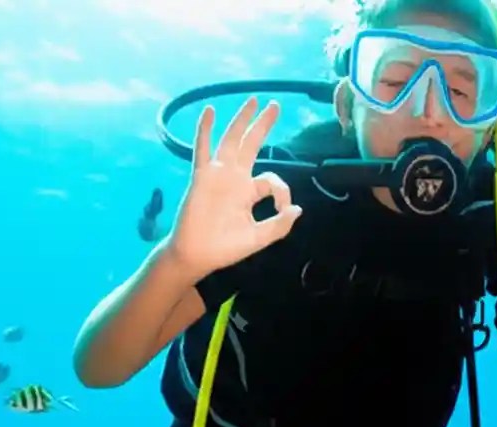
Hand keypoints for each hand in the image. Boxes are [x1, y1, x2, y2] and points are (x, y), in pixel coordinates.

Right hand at [162, 96, 301, 278]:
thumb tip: (298, 209)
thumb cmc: (225, 248)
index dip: (283, 191)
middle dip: (263, 125)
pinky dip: (204, 130)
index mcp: (249, 191)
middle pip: (252, 145)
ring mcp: (218, 175)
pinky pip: (202, 149)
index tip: (283, 209)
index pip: (271, 179)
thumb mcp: (259, 238)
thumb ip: (280, 225)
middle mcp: (235, 178)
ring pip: (232, 141)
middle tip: (275, 105)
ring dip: (242, 120)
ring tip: (253, 100)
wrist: (197, 255)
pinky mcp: (202, 177)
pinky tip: (209, 111)